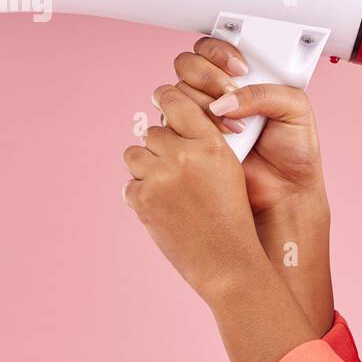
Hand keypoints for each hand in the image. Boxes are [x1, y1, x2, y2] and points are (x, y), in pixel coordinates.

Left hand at [122, 83, 263, 302]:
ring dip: (145, 168)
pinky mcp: (142, 200)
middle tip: (175, 171)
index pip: (175, 101)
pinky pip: (129, 185)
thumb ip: (200, 143)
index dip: (165, 100)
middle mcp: (184, 156)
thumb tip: (166, 124)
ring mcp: (160, 178)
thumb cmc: (231, 215)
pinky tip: (164, 209)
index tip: (163, 104)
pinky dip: (141, 196)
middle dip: (160, 149)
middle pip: (153, 133)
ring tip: (166, 188)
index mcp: (210, 144)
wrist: (226, 261)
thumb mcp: (228, 169)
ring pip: (134, 154)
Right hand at [171, 36, 327, 217]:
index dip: (219, 52)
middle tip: (231, 94)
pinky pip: (173, 121)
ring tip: (235, 127)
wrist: (286, 191)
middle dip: (208, 77)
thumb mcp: (295, 110)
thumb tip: (226, 99)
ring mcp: (200, 116)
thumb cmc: (294, 152)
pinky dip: (193, 125)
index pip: (213, 49)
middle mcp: (217, 93)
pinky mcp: (189, 139)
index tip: (239, 68)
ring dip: (205, 105)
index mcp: (242, 79)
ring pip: (178, 92)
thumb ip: (265, 92)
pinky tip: (221, 138)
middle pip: (188, 65)